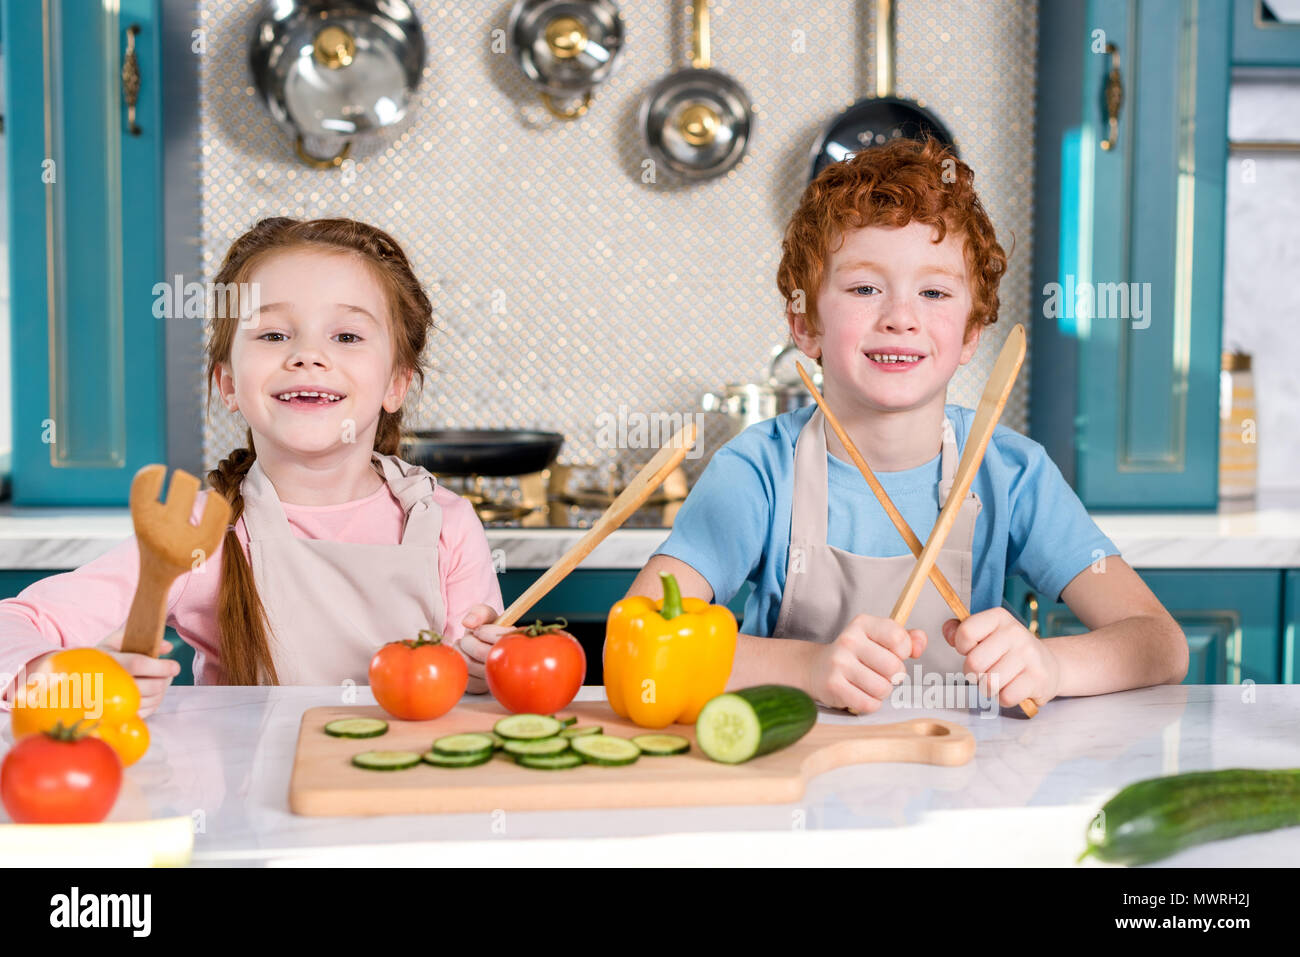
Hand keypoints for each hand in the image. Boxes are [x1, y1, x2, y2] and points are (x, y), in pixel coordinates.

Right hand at [96, 627, 180, 717]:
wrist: (75, 681)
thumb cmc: (103, 658)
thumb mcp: (116, 641)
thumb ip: (143, 637)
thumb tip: (168, 646)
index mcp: (107, 661)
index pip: (138, 664)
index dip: (161, 666)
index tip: (176, 666)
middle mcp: (107, 684)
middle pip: (148, 686)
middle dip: (164, 679)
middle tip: (170, 672)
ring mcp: (111, 703)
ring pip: (150, 700)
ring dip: (162, 690)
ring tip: (162, 679)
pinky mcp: (117, 716)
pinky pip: (146, 711)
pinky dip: (155, 702)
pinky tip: (152, 692)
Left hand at [458, 605, 512, 694]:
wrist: (482, 647)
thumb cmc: (486, 630)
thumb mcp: (487, 616)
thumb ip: (480, 612)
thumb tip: (467, 623)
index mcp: (515, 645)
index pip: (500, 641)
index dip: (484, 632)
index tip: (478, 630)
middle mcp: (509, 665)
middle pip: (481, 652)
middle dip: (469, 640)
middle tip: (469, 637)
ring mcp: (495, 678)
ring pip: (469, 664)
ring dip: (460, 650)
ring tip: (464, 645)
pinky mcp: (480, 688)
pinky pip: (463, 674)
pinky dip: (458, 662)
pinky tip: (463, 657)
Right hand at [805, 614, 926, 713]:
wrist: (816, 668)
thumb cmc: (856, 654)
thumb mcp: (879, 638)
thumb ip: (906, 638)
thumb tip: (919, 647)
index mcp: (863, 623)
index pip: (899, 639)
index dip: (903, 652)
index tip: (893, 654)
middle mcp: (849, 640)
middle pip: (895, 668)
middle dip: (893, 677)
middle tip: (880, 673)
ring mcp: (839, 663)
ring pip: (883, 688)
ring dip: (881, 692)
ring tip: (868, 684)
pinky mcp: (833, 685)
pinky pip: (869, 704)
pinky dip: (869, 704)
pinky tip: (859, 694)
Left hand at [942, 608, 1059, 710]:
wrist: (1049, 664)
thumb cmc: (1008, 650)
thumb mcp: (986, 633)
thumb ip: (960, 630)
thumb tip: (948, 633)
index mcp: (999, 617)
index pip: (965, 633)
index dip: (962, 647)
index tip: (973, 649)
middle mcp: (1015, 632)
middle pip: (974, 663)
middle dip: (974, 673)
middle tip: (985, 670)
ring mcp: (1029, 655)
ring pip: (989, 683)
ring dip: (989, 688)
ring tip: (1000, 679)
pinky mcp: (1038, 678)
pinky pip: (1006, 697)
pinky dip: (1004, 698)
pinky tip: (1012, 688)